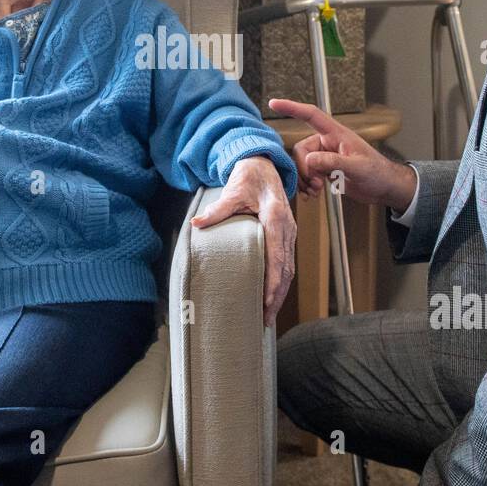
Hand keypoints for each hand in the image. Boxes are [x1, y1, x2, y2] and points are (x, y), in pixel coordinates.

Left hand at [189, 155, 296, 327]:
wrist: (263, 165)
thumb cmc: (249, 178)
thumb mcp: (233, 190)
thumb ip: (217, 209)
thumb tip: (196, 223)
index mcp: (276, 218)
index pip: (277, 257)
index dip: (273, 282)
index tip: (265, 302)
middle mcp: (288, 228)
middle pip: (286, 269)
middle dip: (277, 296)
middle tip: (265, 319)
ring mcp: (290, 233)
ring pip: (289, 269)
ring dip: (280, 294)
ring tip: (268, 316)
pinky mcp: (286, 236)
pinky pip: (286, 263)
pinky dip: (281, 282)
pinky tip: (272, 297)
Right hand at [267, 98, 416, 211]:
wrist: (385, 189)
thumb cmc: (378, 173)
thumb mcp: (357, 167)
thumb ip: (333, 162)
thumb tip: (310, 159)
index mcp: (337, 134)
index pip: (311, 115)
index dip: (292, 108)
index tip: (274, 103)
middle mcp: (328, 143)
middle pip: (301, 149)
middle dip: (303, 169)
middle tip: (315, 184)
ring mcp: (325, 158)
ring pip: (301, 164)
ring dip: (304, 179)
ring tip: (316, 191)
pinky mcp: (324, 171)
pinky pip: (306, 175)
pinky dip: (306, 186)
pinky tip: (314, 194)